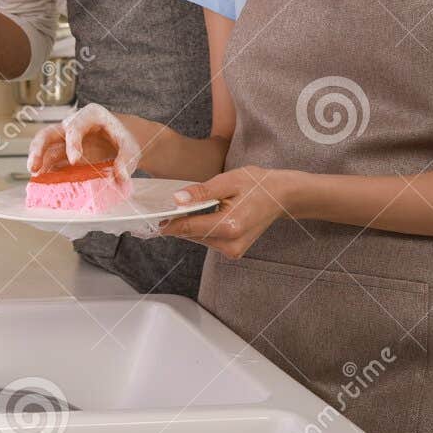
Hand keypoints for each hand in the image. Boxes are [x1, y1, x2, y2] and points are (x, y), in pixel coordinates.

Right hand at [27, 103, 141, 183]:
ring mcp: (65, 138)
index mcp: (91, 115)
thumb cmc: (125, 138)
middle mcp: (73, 124)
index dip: (73, 143)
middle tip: (35, 166)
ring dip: (36, 160)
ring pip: (43, 146)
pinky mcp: (63, 152)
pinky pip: (49, 159)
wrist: (123, 138)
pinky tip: (41, 180)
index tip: (74, 161)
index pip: (75, 127)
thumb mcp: (131, 146)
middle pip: (49, 133)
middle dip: (39, 149)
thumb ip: (126, 159)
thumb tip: (121, 176)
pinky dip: (44, 169)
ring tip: (34, 175)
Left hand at [157, 166, 300, 258]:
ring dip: (190, 224)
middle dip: (178, 221)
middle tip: (166, 205)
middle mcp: (231, 244)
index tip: (152, 216)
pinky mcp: (233, 251)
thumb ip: (201, 191)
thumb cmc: (257, 185)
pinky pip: (207, 239)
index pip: (189, 227)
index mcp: (230, 226)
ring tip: (187, 207)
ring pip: (198, 238)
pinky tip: (201, 214)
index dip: (168, 221)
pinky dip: (200, 227)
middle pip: (191, 234)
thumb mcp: (228, 181)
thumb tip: (177, 200)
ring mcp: (233, 251)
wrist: (280, 196)